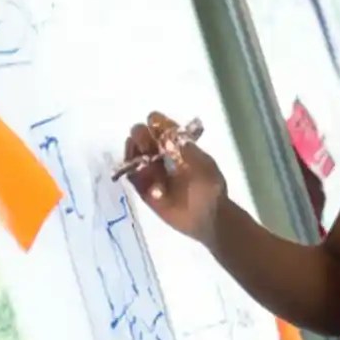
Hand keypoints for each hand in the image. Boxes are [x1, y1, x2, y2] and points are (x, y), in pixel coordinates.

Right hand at [124, 111, 225, 243]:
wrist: (207, 218)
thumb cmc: (209, 189)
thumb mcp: (204, 166)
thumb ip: (188, 151)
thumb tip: (169, 136)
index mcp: (179, 145)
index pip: (163, 127)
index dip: (158, 122)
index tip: (153, 121)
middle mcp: (161, 155)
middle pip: (144, 136)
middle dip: (142, 134)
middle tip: (144, 139)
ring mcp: (151, 171)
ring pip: (134, 153)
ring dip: (133, 148)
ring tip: (139, 152)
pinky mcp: (143, 188)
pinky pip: (131, 174)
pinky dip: (130, 168)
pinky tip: (135, 167)